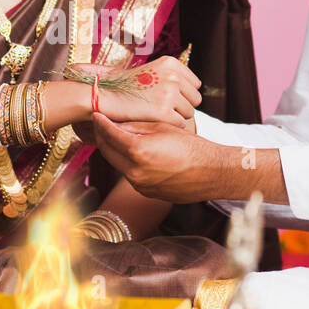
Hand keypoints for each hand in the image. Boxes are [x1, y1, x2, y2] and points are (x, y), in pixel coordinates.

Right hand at [86, 56, 202, 127]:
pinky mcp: (164, 111)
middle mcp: (172, 75)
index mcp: (171, 63)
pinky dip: (169, 127)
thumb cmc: (125, 87)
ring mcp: (169, 93)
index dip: (184, 95)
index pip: (195, 84)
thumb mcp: (151, 72)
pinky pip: (180, 124)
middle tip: (164, 110)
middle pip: (195, 99)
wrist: (103, 96)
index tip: (170, 100)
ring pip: (189, 113)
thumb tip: (195, 89)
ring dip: (176, 117)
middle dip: (183, 106)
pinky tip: (155, 123)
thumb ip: (172, 78)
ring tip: (157, 115)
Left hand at [90, 113, 218, 201]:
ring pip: (118, 165)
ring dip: (115, 151)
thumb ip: (137, 127)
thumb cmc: (192, 146)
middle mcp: (135, 172)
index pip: (110, 135)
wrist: (212, 173)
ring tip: (116, 137)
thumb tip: (117, 124)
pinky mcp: (146, 193)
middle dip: (102, 137)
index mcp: (138, 151)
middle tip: (101, 125)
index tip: (97, 115)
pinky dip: (128, 163)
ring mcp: (140, 185)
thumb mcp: (163, 128)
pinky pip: (130, 175)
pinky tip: (134, 154)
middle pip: (107, 152)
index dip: (101, 123)